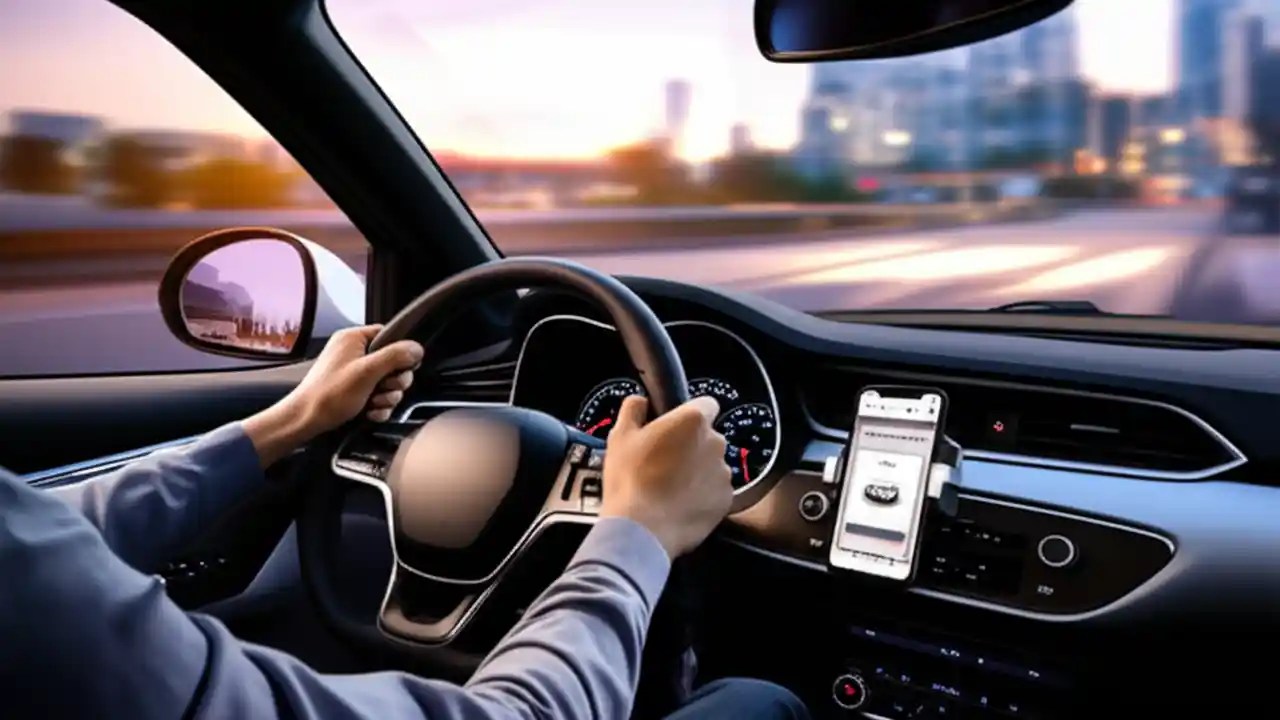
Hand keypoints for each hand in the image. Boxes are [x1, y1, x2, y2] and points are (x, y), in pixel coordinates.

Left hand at [243, 325, 423, 465]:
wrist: (305, 421)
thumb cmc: (328, 395)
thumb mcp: (367, 372)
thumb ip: (395, 357)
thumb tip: (417, 348)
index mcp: (354, 339)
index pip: (389, 336)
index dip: (400, 353)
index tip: (402, 368)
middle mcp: (354, 353)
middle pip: (393, 362)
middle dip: (394, 381)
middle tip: (385, 389)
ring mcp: (354, 373)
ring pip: (388, 382)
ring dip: (387, 396)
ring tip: (375, 403)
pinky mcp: (354, 391)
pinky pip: (378, 395)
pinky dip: (378, 406)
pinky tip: (371, 412)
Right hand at [599, 395, 732, 558]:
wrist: (642, 529)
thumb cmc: (631, 481)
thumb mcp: (620, 436)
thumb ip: (633, 409)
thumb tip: (639, 402)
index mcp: (692, 421)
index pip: (705, 404)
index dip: (689, 414)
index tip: (676, 427)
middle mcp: (715, 443)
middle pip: (707, 436)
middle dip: (690, 445)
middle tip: (664, 460)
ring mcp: (723, 473)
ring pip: (712, 464)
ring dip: (697, 471)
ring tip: (669, 486)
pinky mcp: (725, 500)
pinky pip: (715, 490)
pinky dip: (702, 495)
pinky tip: (679, 502)